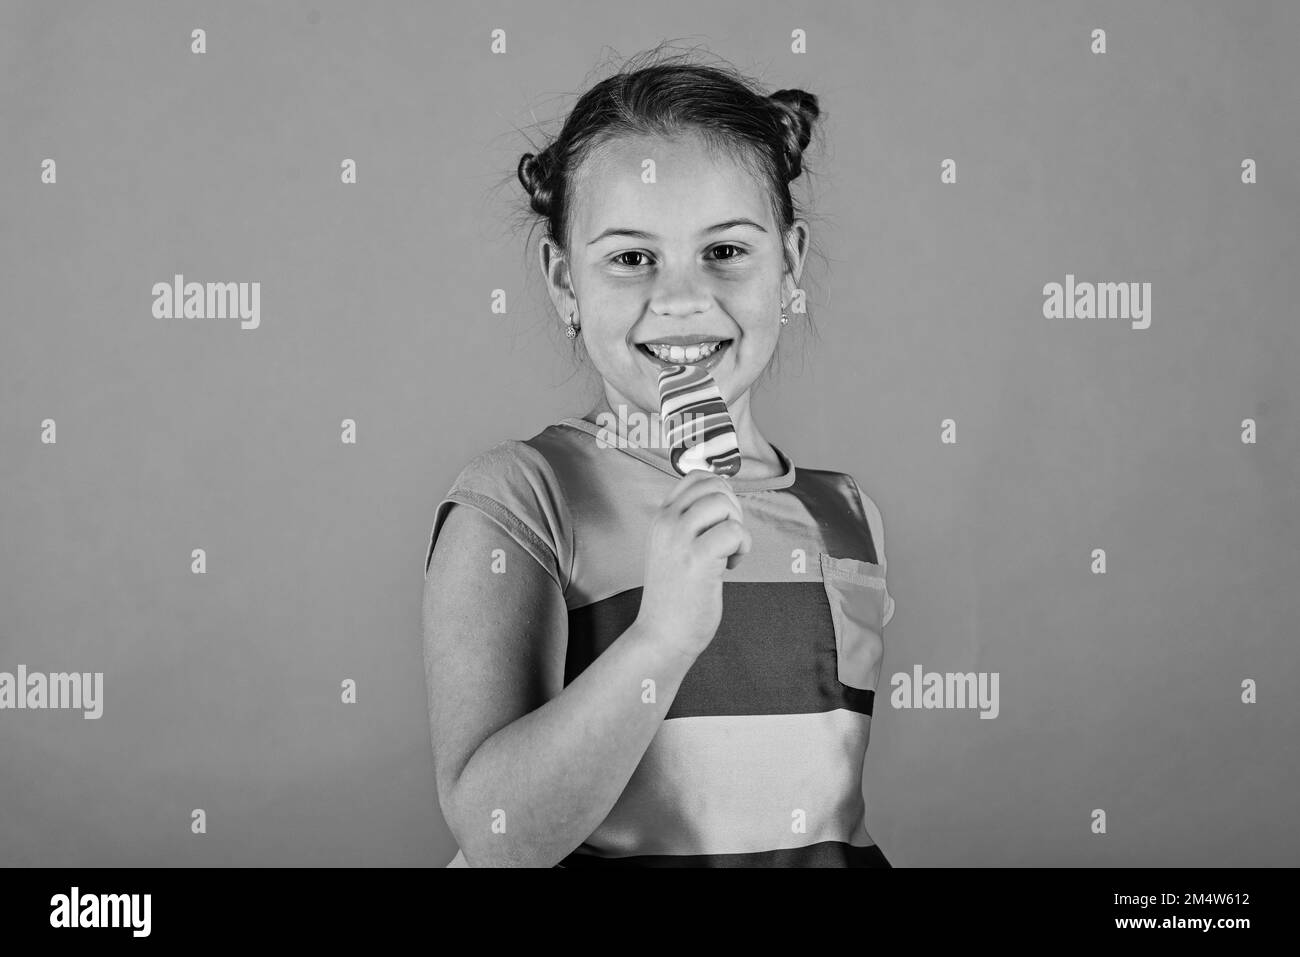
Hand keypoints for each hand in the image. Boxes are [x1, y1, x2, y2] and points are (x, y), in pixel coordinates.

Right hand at [634, 469, 752, 659]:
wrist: (662, 635)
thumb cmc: (676, 594)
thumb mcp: (673, 547)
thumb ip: (691, 522)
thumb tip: (726, 497)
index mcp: (661, 517)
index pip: (696, 478)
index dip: (720, 493)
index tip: (720, 522)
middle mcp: (666, 522)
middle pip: (715, 486)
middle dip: (732, 509)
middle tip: (728, 539)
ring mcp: (679, 539)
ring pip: (724, 503)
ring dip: (737, 526)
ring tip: (729, 552)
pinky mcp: (697, 559)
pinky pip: (734, 531)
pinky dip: (743, 547)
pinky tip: (731, 566)